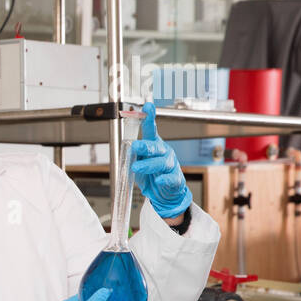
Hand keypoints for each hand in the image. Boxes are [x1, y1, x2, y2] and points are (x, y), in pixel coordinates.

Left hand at [130, 101, 191, 219]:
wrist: (164, 193)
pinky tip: (159, 180)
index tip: (147, 106)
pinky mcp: (175, 180)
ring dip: (148, 164)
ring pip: (161, 162)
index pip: (151, 130)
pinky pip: (170, 178)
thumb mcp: (139, 161)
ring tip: (136, 168)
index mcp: (154, 145)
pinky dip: (165, 179)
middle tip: (134, 146)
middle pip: (155, 147)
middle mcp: (164, 152)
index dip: (149, 118)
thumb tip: (125, 147)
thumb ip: (132, 153)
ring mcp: (171, 165)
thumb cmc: (151, 174)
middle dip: (145, 146)